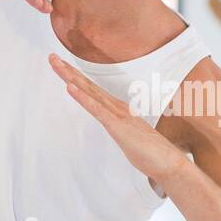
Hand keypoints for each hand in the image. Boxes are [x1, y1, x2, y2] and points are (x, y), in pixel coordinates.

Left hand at [48, 53, 186, 185]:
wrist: (169, 163)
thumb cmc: (151, 154)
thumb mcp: (130, 138)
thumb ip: (122, 130)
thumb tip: (117, 128)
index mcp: (118, 110)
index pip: (93, 92)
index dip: (77, 79)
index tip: (62, 67)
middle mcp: (117, 108)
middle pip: (88, 86)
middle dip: (69, 71)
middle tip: (51, 57)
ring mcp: (117, 115)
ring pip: (90, 92)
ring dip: (71, 77)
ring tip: (56, 64)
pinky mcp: (117, 126)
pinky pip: (97, 110)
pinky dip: (83, 98)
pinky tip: (70, 88)